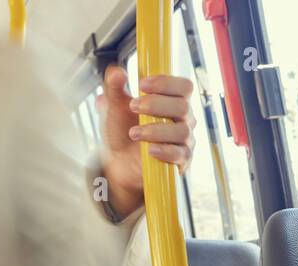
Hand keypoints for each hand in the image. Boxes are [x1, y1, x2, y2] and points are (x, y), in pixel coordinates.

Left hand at [99, 64, 196, 217]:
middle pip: (183, 106)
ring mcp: (184, 140)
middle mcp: (183, 119)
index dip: (166, 83)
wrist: (118, 159)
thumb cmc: (122, 129)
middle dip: (157, 104)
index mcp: (173, 100)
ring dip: (156, 130)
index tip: (142, 84)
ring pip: (182, 131)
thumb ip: (113, 87)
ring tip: (134, 132)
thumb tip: (117, 72)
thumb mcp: (113, 105)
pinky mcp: (181, 161)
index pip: (184, 87)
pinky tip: (149, 149)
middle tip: (133, 106)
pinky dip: (165, 151)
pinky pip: (180, 154)